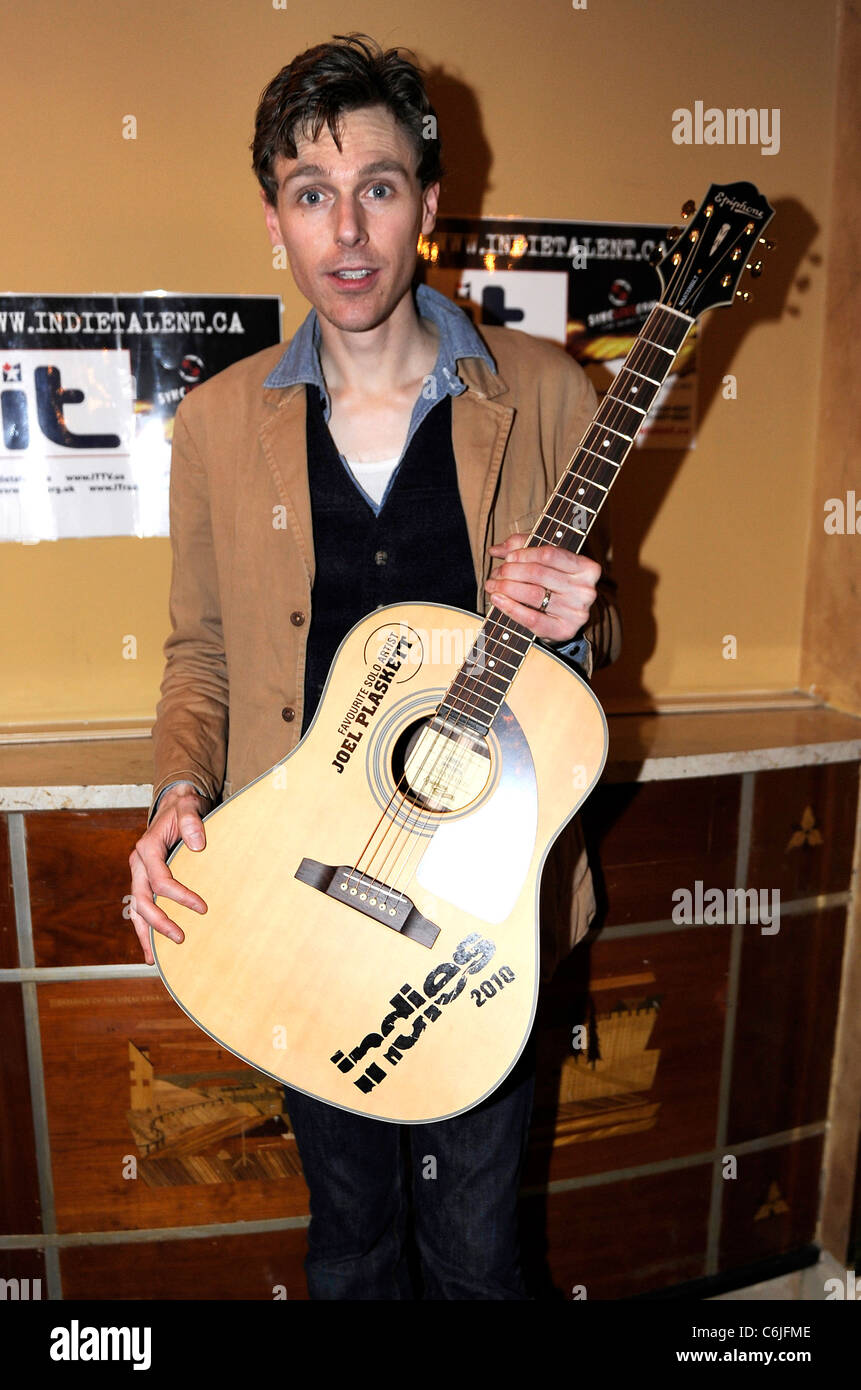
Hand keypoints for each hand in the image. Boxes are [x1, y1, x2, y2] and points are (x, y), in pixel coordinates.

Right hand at [128, 783, 210, 964]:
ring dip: (145, 933)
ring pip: (135, 909)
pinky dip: (144, 928)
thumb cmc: (184, 809)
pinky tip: (151, 949)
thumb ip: (192, 823)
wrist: (174, 806)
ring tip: (154, 958)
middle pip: (142, 900)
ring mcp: (139, 873)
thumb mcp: (189, 808)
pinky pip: (140, 908)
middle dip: (159, 922)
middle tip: (180, 938)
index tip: (202, 908)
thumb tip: (197, 845)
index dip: (181, 897)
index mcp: (147, 849)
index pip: (160, 880)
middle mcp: (138, 863)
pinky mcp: (144, 880)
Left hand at [486, 533, 600, 642]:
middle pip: (538, 574)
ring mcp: (577, 612)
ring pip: (533, 595)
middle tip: (496, 573)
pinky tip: (497, 600)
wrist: (566, 619)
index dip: (524, 554)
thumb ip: (522, 548)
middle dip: (511, 571)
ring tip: (492, 585)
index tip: (508, 557)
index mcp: (587, 568)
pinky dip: (511, 608)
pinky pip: (532, 618)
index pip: (550, 554)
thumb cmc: (554, 585)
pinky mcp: (565, 631)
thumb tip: (496, 549)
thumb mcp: (545, 562)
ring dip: (506, 588)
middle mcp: (586, 590)